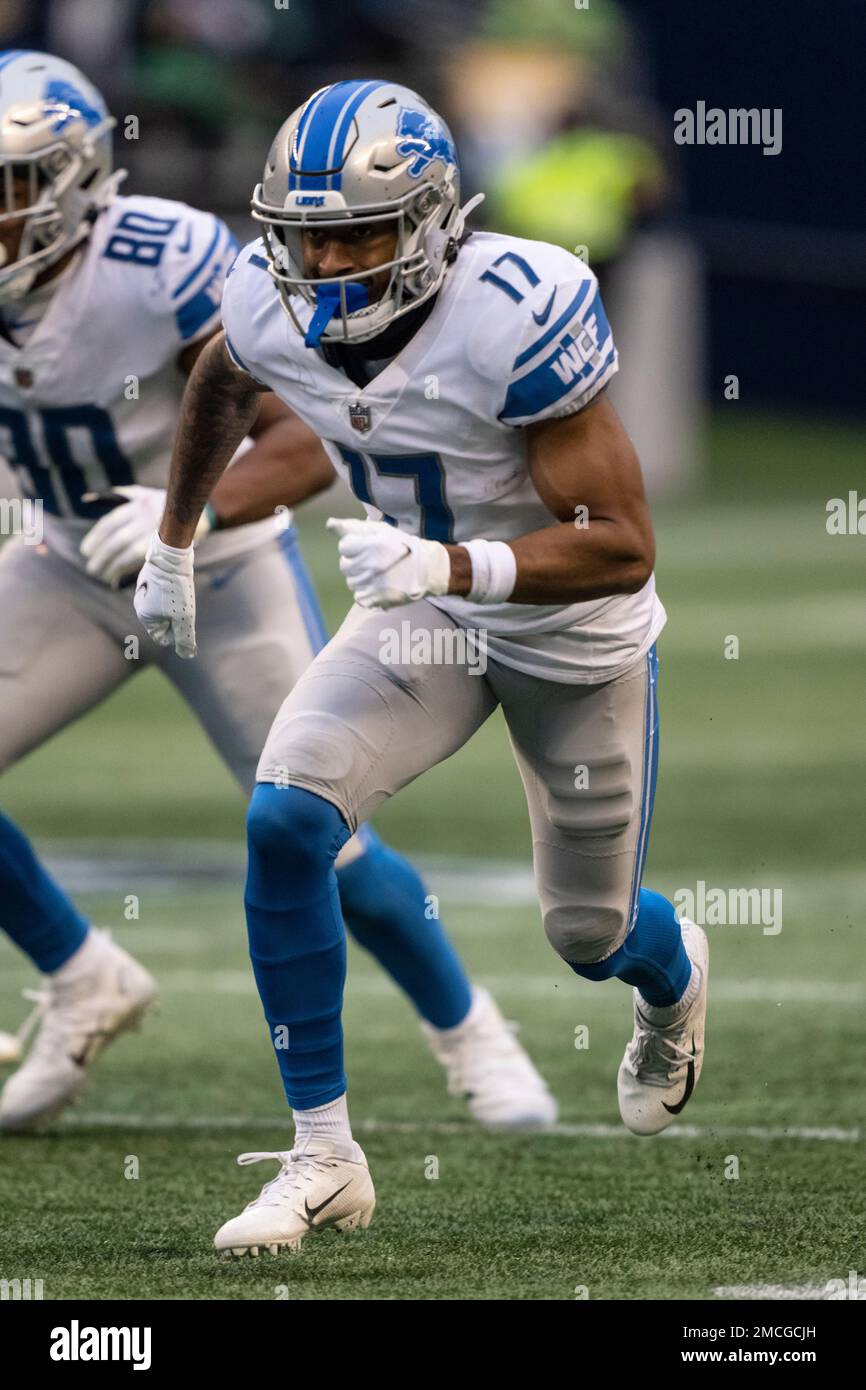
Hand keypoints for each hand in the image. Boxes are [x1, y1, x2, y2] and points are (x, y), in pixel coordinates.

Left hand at [80, 486, 211, 586]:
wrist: (203, 512)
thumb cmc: (165, 505)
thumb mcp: (142, 494)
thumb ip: (117, 496)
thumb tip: (86, 499)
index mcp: (139, 502)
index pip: (111, 522)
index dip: (96, 537)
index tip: (86, 551)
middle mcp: (149, 516)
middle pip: (120, 539)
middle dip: (103, 555)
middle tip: (92, 568)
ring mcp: (162, 531)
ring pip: (132, 551)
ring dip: (115, 565)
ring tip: (103, 575)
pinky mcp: (171, 546)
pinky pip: (147, 561)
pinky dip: (131, 571)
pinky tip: (119, 579)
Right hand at [134, 532, 196, 657]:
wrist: (171, 554)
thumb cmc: (176, 588)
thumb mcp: (184, 617)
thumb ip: (185, 638)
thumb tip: (187, 655)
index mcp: (145, 616)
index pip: (163, 637)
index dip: (177, 632)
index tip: (183, 616)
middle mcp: (141, 605)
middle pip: (165, 623)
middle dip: (177, 618)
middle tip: (184, 603)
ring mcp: (145, 591)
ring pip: (166, 608)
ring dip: (177, 605)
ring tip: (181, 593)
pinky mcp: (152, 579)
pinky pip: (165, 594)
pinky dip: (174, 592)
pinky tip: (178, 584)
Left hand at [327, 517, 450, 609]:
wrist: (427, 568)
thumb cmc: (401, 545)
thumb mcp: (380, 530)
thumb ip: (352, 527)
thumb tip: (329, 524)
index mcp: (372, 545)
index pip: (344, 547)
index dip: (354, 546)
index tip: (369, 548)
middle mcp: (371, 565)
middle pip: (345, 566)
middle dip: (356, 563)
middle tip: (374, 561)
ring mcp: (374, 584)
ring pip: (351, 583)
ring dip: (361, 578)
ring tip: (378, 574)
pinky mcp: (378, 599)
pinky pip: (359, 597)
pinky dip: (366, 593)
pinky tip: (378, 586)